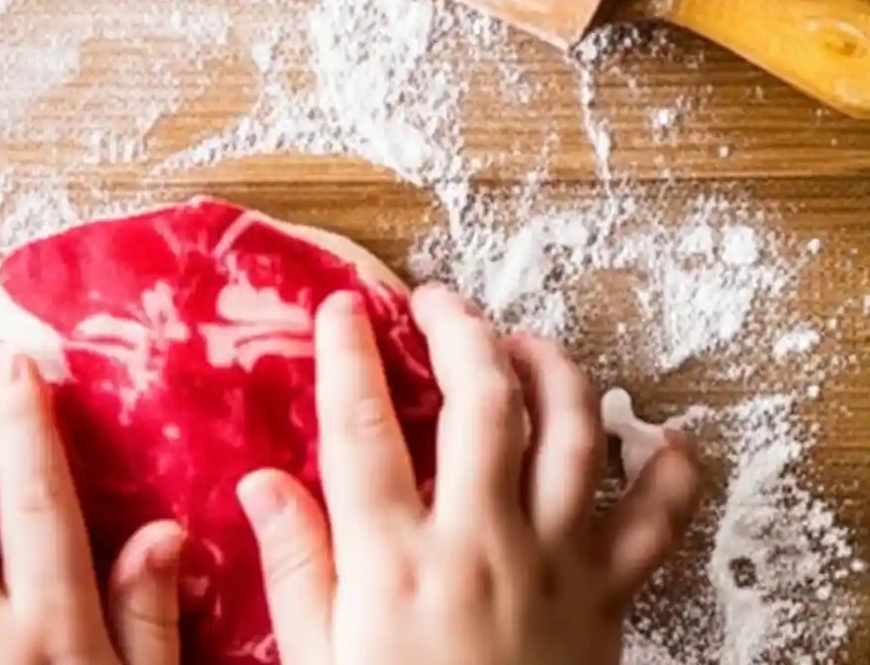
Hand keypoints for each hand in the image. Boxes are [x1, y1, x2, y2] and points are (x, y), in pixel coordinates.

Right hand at [237, 285, 700, 664]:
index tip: (343, 308)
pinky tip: (660, 436)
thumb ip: (295, 565)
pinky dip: (668, 472)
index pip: (362, 431)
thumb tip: (261, 483)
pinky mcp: (605, 597)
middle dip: (460, 331)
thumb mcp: (318, 657)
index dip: (349, 356)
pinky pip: (654, 524)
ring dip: (553, 370)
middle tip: (441, 302)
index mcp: (392, 561)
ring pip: (571, 437)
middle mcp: (478, 545)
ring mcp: (551, 566)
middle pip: (480, 405)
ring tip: (526, 342)